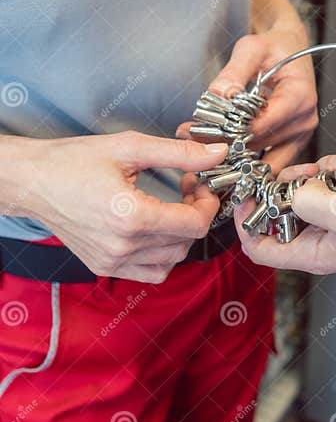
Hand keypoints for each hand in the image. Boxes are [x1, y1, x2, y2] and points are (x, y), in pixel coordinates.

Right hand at [23, 132, 227, 282]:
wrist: (32, 182)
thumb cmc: (74, 161)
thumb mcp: (130, 148)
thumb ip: (179, 154)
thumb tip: (217, 153)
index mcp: (131, 216)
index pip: (195, 225)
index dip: (208, 203)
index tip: (201, 185)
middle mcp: (123, 246)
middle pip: (187, 241)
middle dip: (195, 214)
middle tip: (187, 189)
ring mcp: (113, 261)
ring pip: (173, 260)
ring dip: (181, 235)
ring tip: (169, 209)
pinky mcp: (105, 268)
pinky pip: (151, 273)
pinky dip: (163, 256)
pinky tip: (155, 231)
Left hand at [177, 23, 317, 173]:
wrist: (293, 50)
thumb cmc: (275, 47)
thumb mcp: (251, 48)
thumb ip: (232, 73)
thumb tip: (217, 97)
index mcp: (298, 96)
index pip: (259, 125)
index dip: (229, 132)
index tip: (200, 131)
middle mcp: (304, 120)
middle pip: (258, 145)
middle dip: (224, 146)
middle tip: (192, 143)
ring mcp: (301, 136)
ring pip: (262, 161)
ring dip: (233, 159)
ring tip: (204, 152)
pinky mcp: (293, 144)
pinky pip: (269, 163)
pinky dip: (246, 163)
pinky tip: (224, 158)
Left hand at [234, 151, 335, 276]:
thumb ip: (311, 202)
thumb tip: (292, 189)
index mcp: (312, 253)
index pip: (260, 248)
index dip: (246, 222)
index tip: (247, 193)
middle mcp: (321, 240)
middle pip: (283, 210)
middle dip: (291, 184)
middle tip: (306, 170)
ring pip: (311, 190)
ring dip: (323, 170)